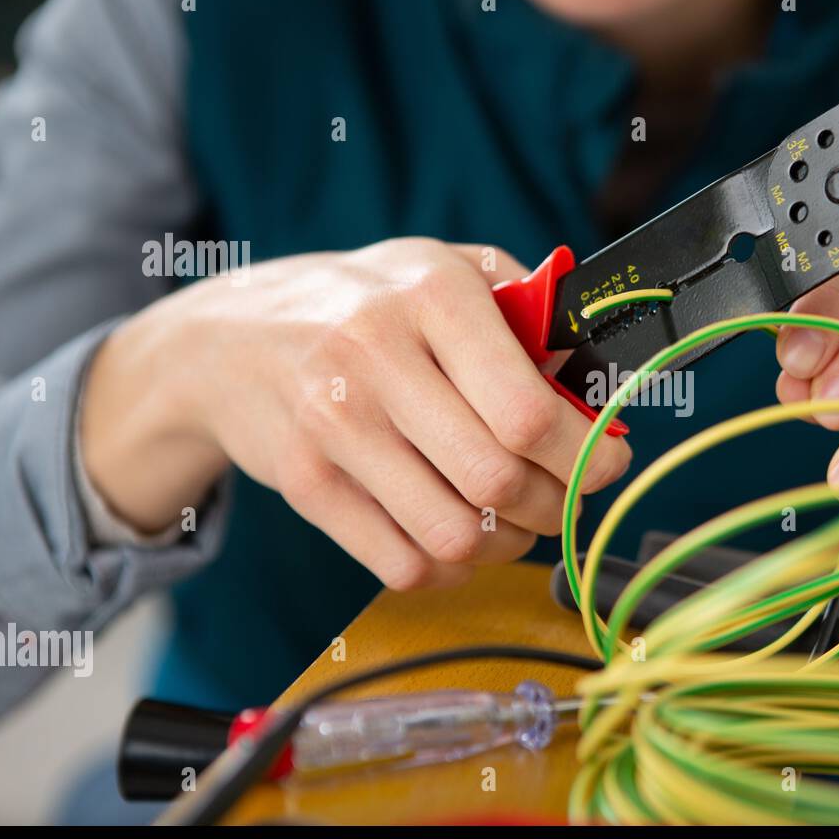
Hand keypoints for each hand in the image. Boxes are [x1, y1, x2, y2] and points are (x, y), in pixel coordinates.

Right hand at [82, 238, 631, 589]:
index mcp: (432, 294)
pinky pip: (404, 566)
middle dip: (556, 505)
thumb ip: (530, 311)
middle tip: (565, 497)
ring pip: (455, 537)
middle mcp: (376, 355)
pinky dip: (450, 569)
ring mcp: (333, 425)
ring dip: (506, 545)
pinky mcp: (306, 485)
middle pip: (499, 481)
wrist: (229, 338)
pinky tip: (459, 538)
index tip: (609, 462)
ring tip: (515, 520)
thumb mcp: (446, 268)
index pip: (527, 411)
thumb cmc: (366, 304)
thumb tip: (598, 381)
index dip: (586, 455)